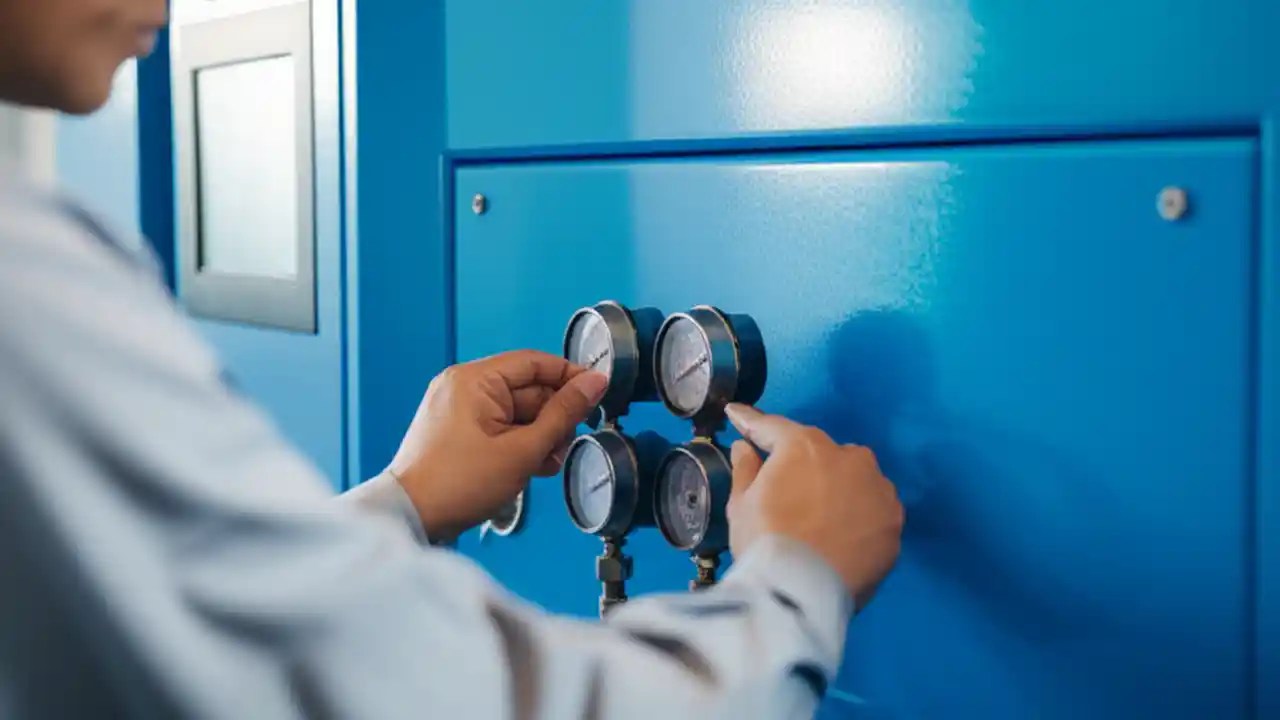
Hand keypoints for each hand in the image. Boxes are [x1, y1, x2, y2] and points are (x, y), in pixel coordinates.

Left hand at [389, 351, 607, 542]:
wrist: (411, 517)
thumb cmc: (454, 485)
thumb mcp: (523, 450)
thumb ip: (563, 414)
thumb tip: (593, 384)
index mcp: (474, 379)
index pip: (535, 362)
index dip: (570, 377)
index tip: (595, 393)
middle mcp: (463, 387)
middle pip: (528, 390)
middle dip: (552, 420)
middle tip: (562, 445)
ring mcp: (458, 409)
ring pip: (517, 412)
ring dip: (538, 437)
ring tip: (540, 464)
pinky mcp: (457, 431)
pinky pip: (500, 427)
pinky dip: (517, 444)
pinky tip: (526, 467)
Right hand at [724, 404, 903, 609]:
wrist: (803, 594)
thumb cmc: (764, 541)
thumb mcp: (741, 505)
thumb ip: (746, 469)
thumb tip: (746, 448)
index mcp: (805, 446)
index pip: (773, 429)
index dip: (751, 422)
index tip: (737, 414)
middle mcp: (849, 457)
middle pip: (821, 454)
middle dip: (805, 466)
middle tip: (788, 494)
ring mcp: (878, 489)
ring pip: (854, 480)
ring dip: (838, 490)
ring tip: (820, 521)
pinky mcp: (894, 522)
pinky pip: (872, 510)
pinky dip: (858, 518)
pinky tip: (843, 538)